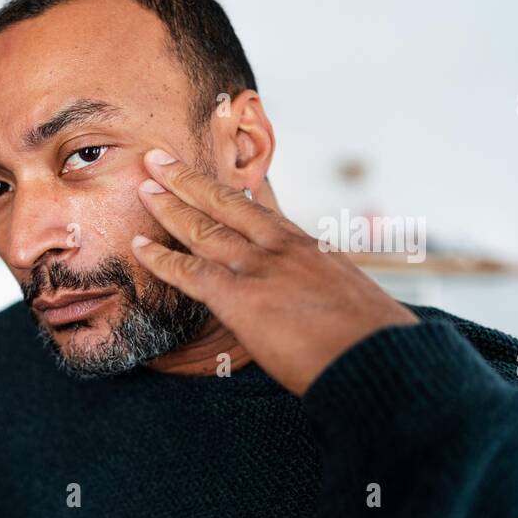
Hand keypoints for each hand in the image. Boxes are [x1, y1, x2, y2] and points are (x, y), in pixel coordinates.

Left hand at [131, 148, 417, 395]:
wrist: (379, 359)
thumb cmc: (374, 343)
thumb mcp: (354, 301)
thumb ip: (325, 292)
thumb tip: (325, 304)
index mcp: (308, 246)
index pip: (263, 208)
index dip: (234, 187)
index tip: (218, 168)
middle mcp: (282, 247)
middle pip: (226, 203)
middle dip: (188, 179)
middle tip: (159, 158)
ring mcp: (260, 268)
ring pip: (203, 227)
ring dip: (168, 204)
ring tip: (142, 184)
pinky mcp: (241, 298)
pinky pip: (190, 273)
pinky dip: (161, 258)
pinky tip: (139, 246)